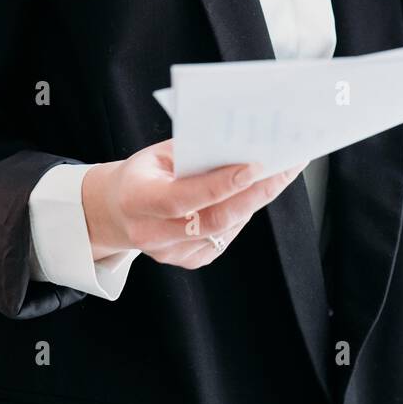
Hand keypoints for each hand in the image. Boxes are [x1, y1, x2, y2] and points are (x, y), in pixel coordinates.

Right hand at [81, 138, 307, 269]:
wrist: (117, 210)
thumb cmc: (144, 173)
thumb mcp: (157, 154)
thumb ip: (192, 151)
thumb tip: (240, 143)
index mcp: (137, 199)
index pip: (182, 198)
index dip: (220, 185)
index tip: (256, 165)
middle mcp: (151, 233)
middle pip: (213, 219)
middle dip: (254, 194)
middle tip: (285, 169)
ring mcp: (170, 253)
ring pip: (224, 228)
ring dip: (256, 201)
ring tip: (281, 173)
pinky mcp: (188, 260)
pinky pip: (225, 236)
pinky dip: (243, 212)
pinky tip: (256, 192)